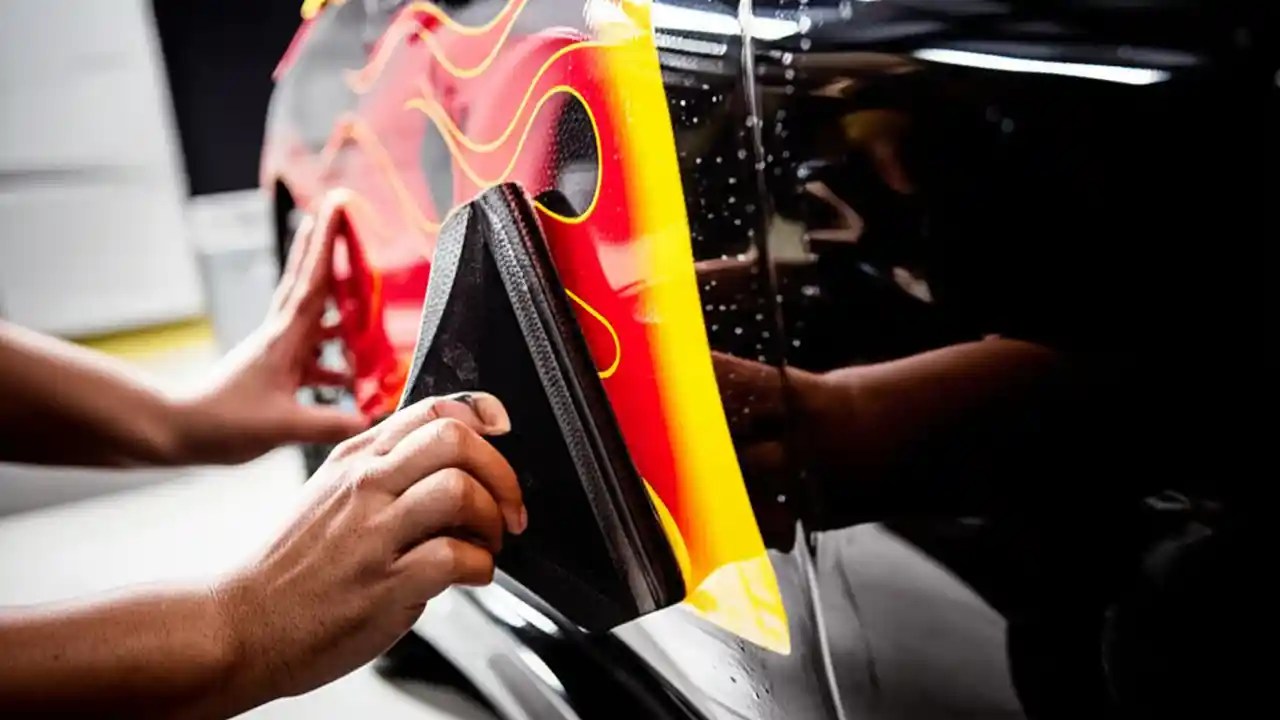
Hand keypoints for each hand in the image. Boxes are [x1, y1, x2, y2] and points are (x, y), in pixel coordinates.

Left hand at [179, 200, 368, 463]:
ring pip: (312, 316)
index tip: (335, 207)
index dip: (326, 244)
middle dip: (321, 248)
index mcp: (285, 340)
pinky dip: (333, 355)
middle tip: (334, 215)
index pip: (312, 283)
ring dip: (335, 302)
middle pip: (307, 283)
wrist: (179, 430)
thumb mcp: (283, 426)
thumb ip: (331, 423)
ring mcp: (276, 352)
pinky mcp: (273, 371)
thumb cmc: (225, 422)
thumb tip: (372, 420)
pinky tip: (350, 373)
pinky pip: (311, 353)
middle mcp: (280, 337)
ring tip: (359, 292)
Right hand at [209, 392, 521, 711]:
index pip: (433, 410)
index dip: (482, 419)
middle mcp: (365, 486)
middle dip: (501, 473)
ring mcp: (373, 533)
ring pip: (459, 490)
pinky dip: (481, 567)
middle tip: (508, 506)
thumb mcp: (331, 495)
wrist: (243, 626)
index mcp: (356, 459)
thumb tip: (456, 465)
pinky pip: (456, 558)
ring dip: (493, 519)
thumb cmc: (293, 568)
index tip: (502, 437)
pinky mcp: (385, 583)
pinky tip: (472, 575)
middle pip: (455, 440)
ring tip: (487, 542)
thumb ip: (386, 473)